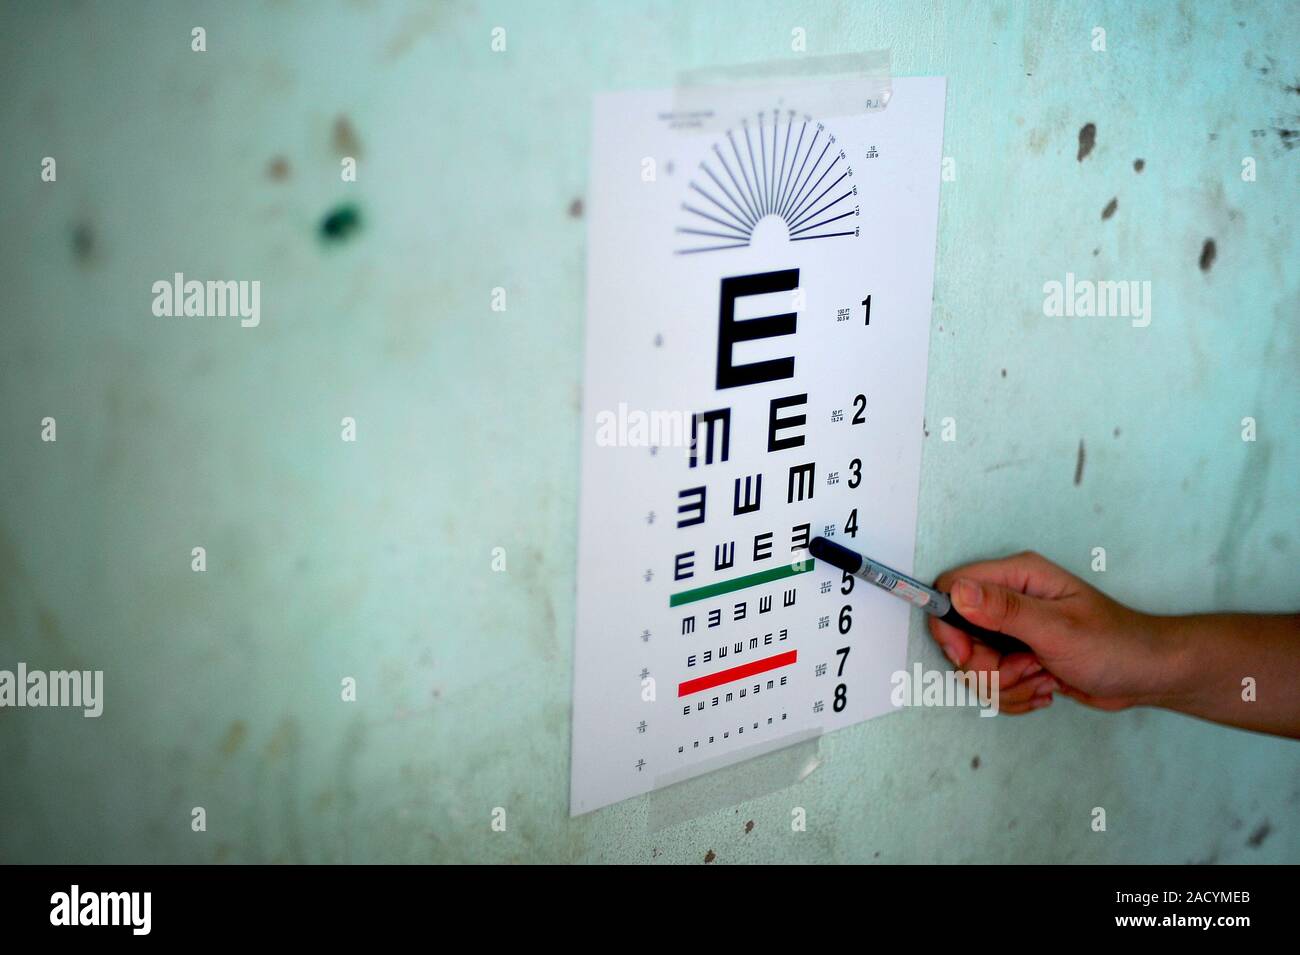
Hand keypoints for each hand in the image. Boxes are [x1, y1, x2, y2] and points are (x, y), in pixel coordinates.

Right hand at [926, 551, 1170, 714]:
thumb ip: (1004, 610)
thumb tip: (956, 592)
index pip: (952, 589)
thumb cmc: (1114, 645)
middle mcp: (1008, 600)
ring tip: (1045, 678)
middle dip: (986, 668)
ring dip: (1006, 685)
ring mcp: (1012, 631)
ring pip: (975, 667)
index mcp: (1016, 577)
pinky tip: (1047, 688)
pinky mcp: (1018, 659)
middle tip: (1026, 669)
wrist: (1149, 676)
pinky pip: (993, 684)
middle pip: (959, 637)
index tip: (966, 655)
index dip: (949, 625)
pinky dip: (1015, 695)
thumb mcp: (1057, 628)